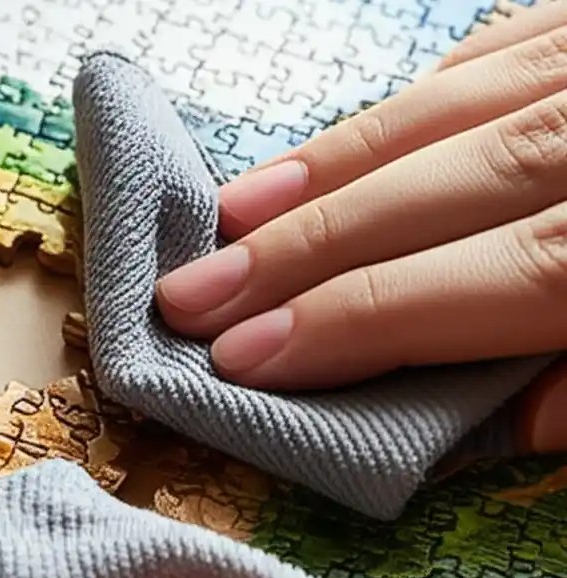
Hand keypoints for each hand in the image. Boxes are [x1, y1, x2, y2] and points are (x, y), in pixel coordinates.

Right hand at [152, 2, 566, 451]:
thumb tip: (482, 427)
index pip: (446, 293)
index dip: (333, 328)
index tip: (238, 358)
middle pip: (417, 197)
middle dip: (291, 249)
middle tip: (187, 295)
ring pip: (436, 114)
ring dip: (321, 168)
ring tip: (230, 215)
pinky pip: (491, 48)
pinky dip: (410, 103)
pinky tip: (347, 145)